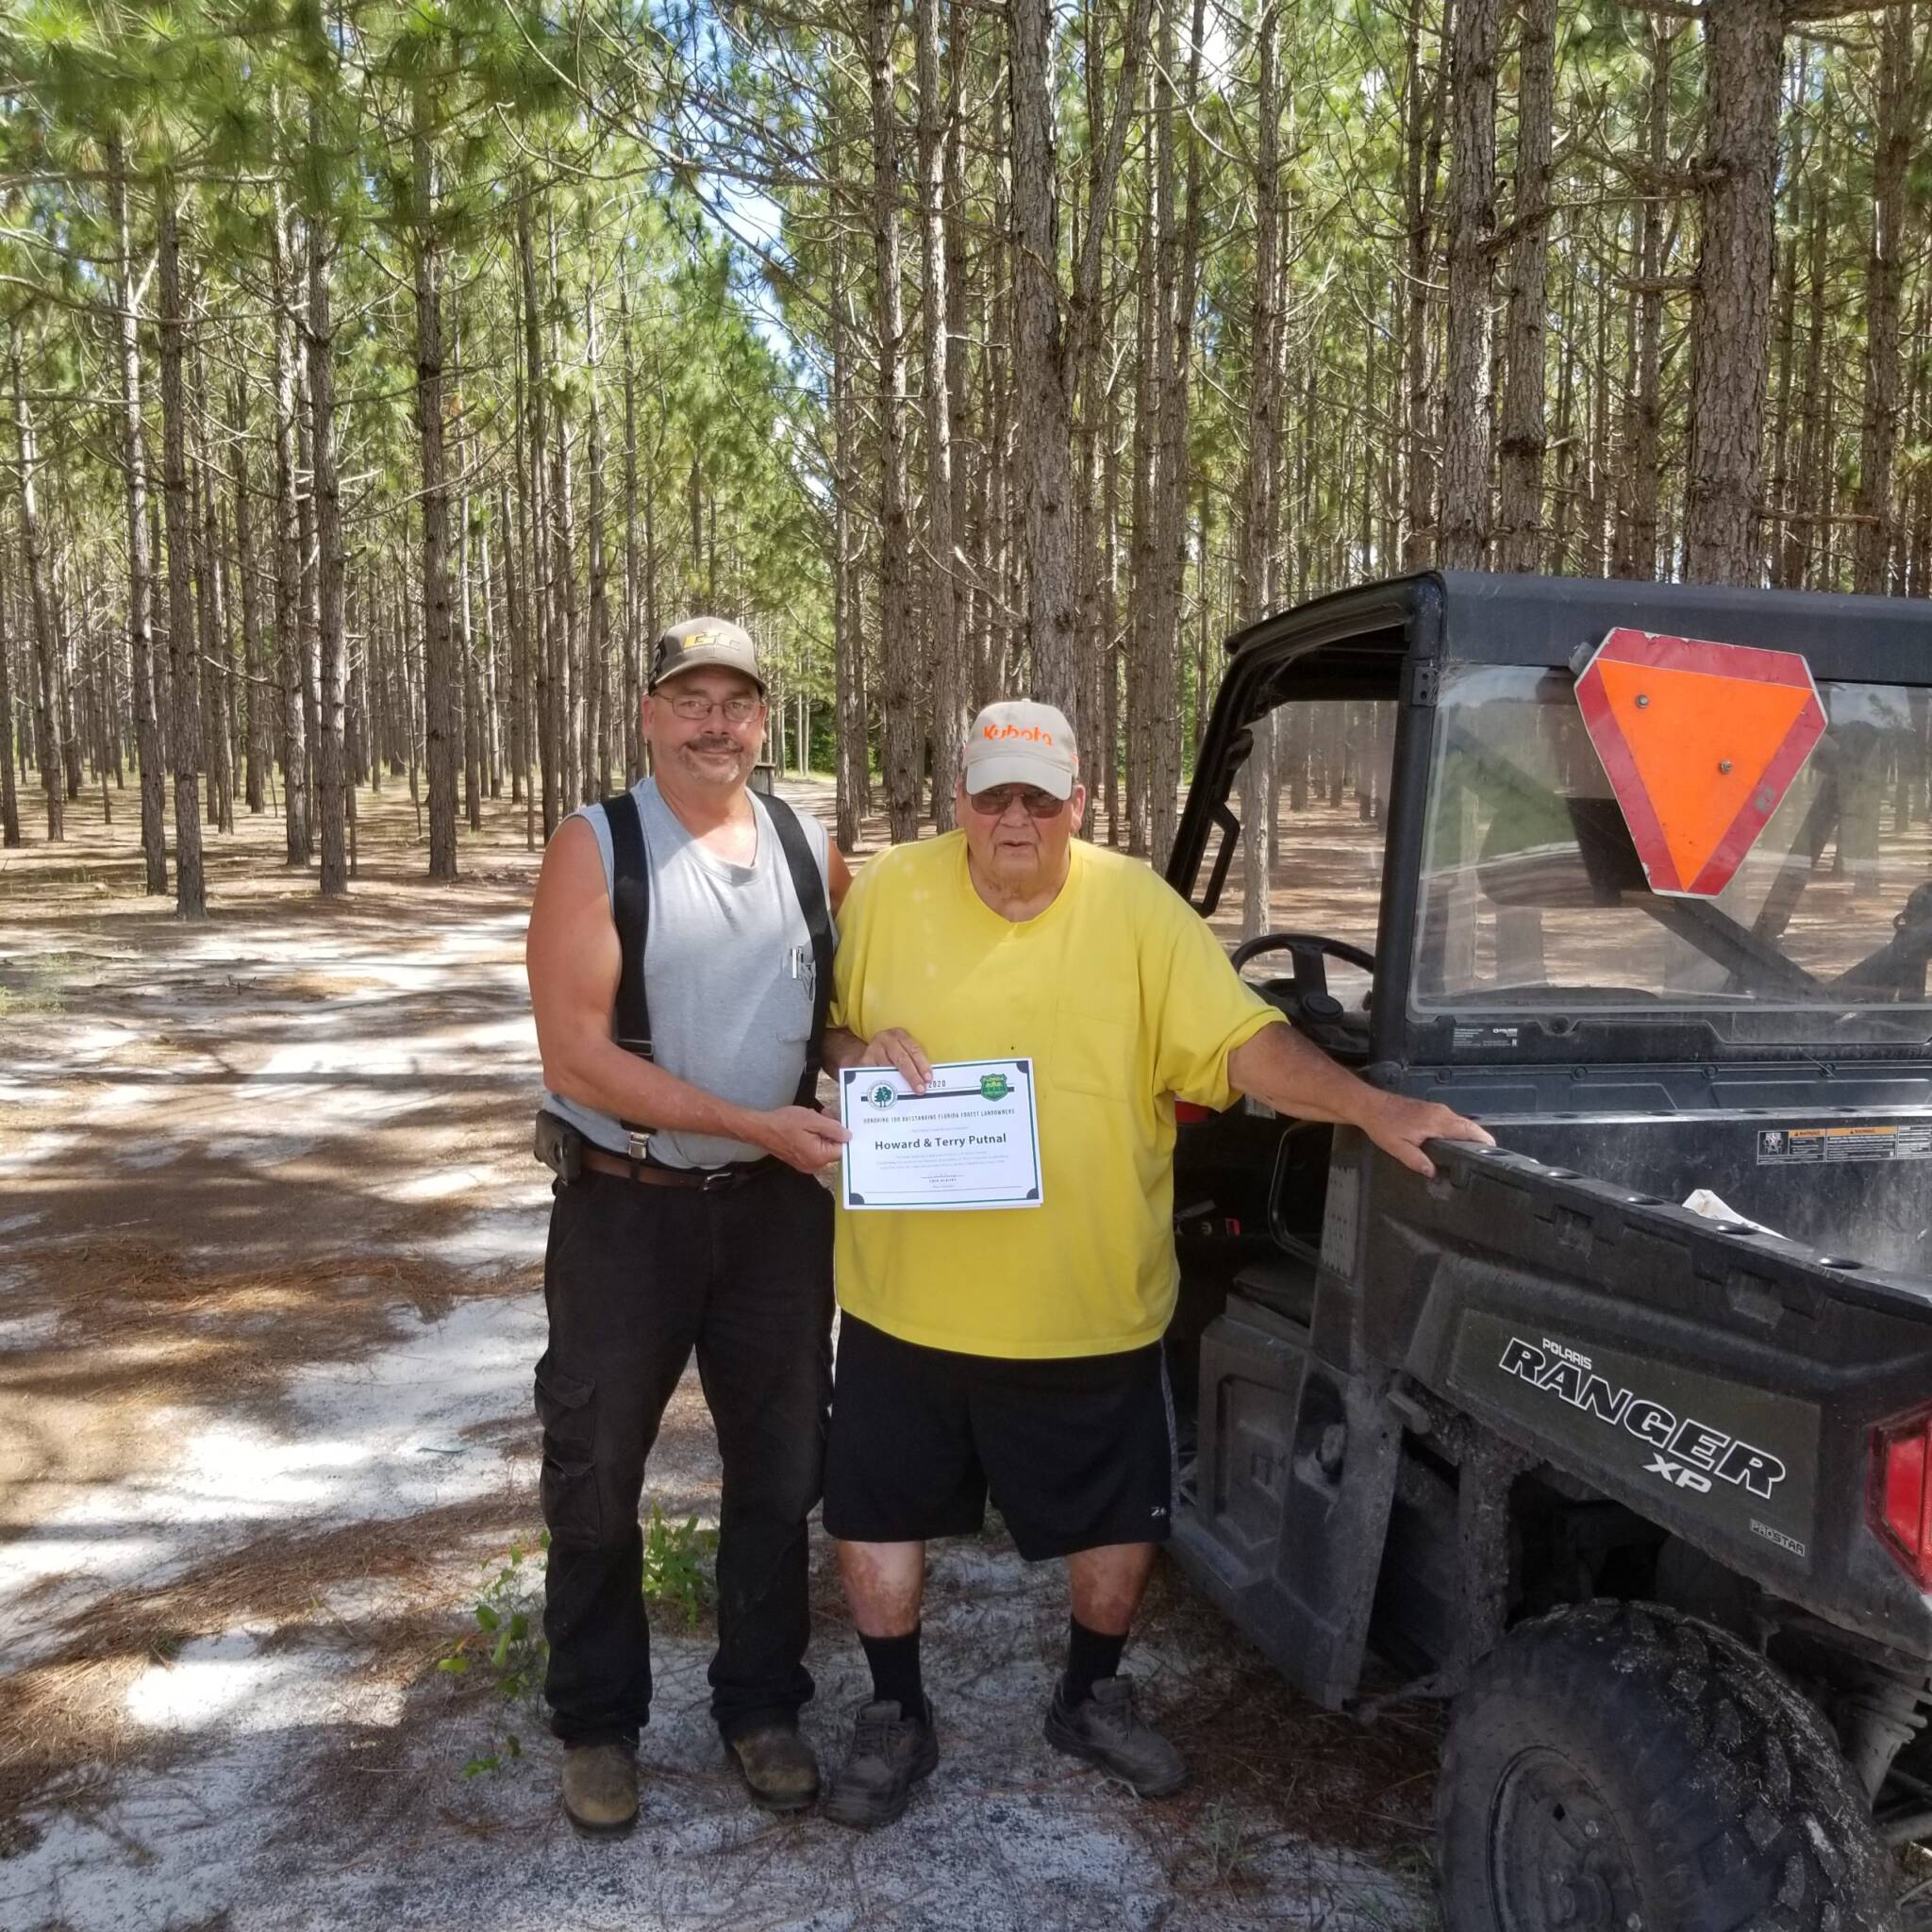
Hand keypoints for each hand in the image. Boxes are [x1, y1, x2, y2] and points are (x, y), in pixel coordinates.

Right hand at [754, 1104, 851, 1173]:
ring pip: (824, 1147)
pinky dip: (815, 1136)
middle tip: (825, 1113)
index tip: (837, 1119)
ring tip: (813, 1117)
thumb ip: (833, 1129)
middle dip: (832, 1130)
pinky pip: (815, 1149)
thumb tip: (848, 1136)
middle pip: (833, 1148)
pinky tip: (807, 1126)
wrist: (761, 1129)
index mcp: (819, 1157)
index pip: (842, 1149)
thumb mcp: (812, 1120)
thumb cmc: (784, 1123)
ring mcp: (806, 1164)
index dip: (842, 1133)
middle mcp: (814, 1165)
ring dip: (823, 1131)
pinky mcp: (800, 1160)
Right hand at [860, 1027, 931, 1094]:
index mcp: (899, 1035)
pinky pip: (876, 1075)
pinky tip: (890, 1093)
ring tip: (907, 1093)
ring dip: (898, 1083)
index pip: (914, 1050)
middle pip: (901, 1059)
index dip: (922, 1065)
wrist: (867, 1051)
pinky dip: (884, 1084)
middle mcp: (885, 1039)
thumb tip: (926, 1080)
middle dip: (912, 1076)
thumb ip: (912, 1060)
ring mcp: (873, 1049)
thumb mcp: (902, 1049)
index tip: (928, 1079)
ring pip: (888, 1069)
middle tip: (920, 1090)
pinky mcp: (863, 1061)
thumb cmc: (892, 1053)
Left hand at [1359, 1094, 1493, 1178]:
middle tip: (1487, 1159)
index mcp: (1437, 1121)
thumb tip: (1433, 1173)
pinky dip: (1459, 1131)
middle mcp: (1441, 1113)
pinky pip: (1452, 1121)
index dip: (1483, 1140)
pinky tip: (1456, 1145)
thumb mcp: (1398, 1148)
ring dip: (1469, 1135)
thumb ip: (1417, 1161)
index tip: (1494, 1152)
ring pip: (1461, 1123)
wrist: (1370, 1105)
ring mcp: (1437, 1109)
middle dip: (1480, 1140)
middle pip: (1469, 1126)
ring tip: (1474, 1155)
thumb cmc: (1383, 1125)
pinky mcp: (1431, 1110)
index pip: (1468, 1129)